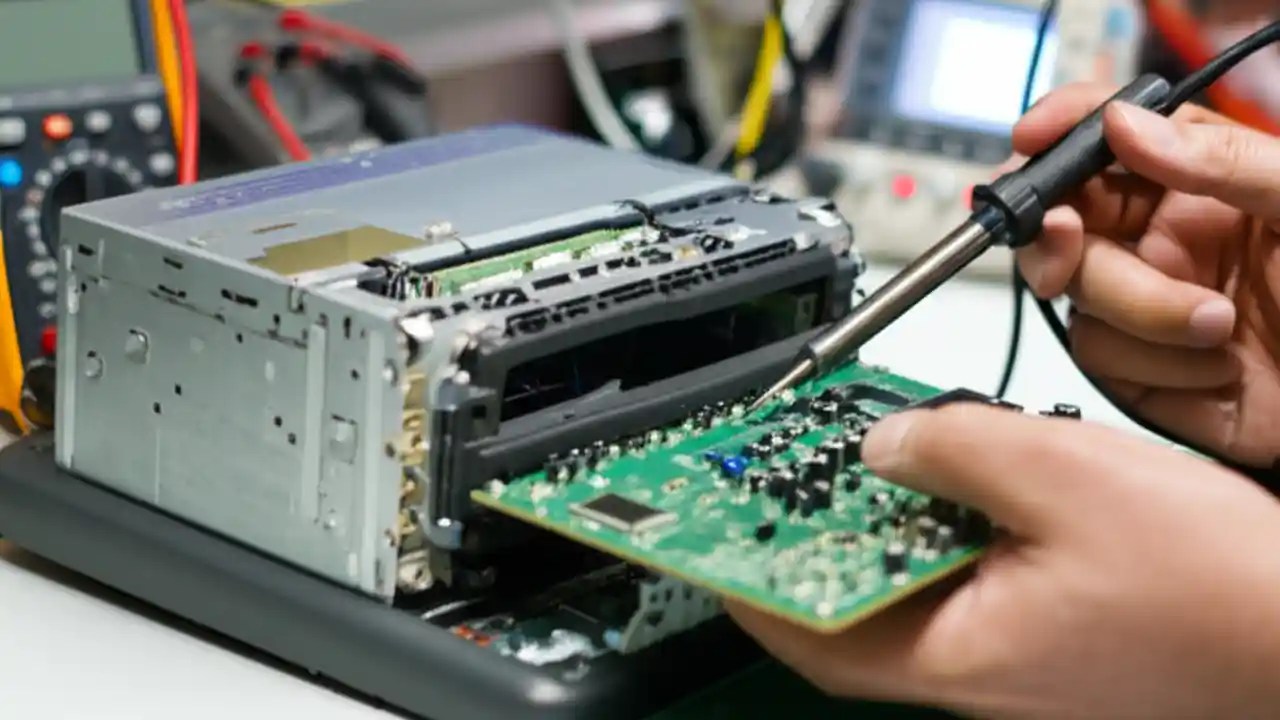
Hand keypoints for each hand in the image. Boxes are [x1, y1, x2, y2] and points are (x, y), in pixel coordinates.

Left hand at [726, 405, 1279, 718]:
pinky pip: (964, 581)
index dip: (744, 577)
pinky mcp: (1048, 635)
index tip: (700, 534)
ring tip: (855, 459)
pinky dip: (940, 530)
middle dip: (809, 536)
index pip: (808, 628)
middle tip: (773, 476)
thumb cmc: (1216, 585)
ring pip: (910, 587)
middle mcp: (976, 670)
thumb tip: (887, 441)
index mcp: (957, 653)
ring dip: (877, 525)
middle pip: (852, 605)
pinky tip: (951, 478)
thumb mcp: (1064, 474)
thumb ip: (953, 447)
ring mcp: (1013, 657)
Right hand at [1013, 83, 1279, 467]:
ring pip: (1077, 296)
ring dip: (1144, 314)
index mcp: (1195, 183)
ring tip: (1222, 328)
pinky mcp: (1138, 371)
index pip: (1106, 140)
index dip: (1059, 131)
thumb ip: (1217, 159)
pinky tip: (1218, 372)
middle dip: (1061, 237)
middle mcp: (1157, 238)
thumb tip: (1121, 122)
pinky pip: (1099, 358)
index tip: (1030, 140)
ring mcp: (1142, 305)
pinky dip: (1158, 366)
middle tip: (1066, 238)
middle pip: (1062, 222)